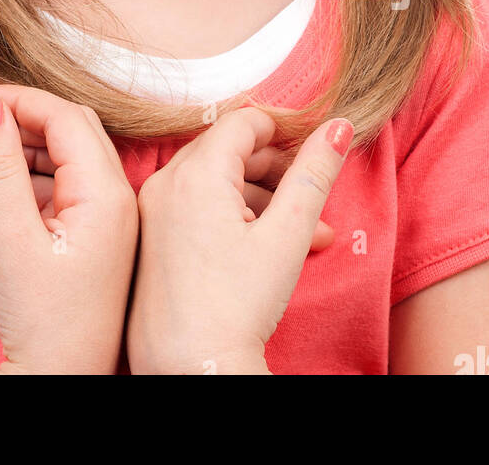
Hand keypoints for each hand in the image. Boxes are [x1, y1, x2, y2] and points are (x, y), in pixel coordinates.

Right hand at [0, 85, 139, 374]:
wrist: (61, 383)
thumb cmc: (41, 319)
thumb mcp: (9, 234)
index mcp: (106, 194)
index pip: (64, 116)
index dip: (16, 99)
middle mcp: (119, 200)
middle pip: (71, 129)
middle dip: (20, 116)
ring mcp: (111, 221)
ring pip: (67, 158)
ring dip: (20, 148)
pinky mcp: (98, 240)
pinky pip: (64, 190)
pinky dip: (28, 181)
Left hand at [126, 108, 351, 374]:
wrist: (191, 367)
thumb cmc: (236, 306)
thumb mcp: (287, 235)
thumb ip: (314, 175)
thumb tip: (339, 126)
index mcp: (196, 173)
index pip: (243, 121)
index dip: (283, 128)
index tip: (312, 148)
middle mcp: (165, 182)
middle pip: (227, 148)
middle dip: (276, 169)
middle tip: (312, 197)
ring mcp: (151, 209)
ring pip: (212, 179)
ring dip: (258, 196)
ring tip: (302, 233)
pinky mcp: (148, 236)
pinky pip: (192, 203)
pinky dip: (228, 213)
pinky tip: (261, 246)